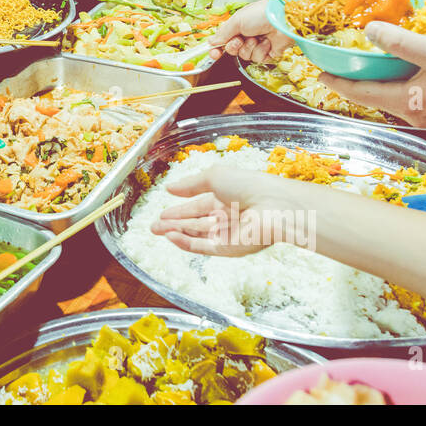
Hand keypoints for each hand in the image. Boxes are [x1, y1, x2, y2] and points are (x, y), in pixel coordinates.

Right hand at [150, 165, 301, 256]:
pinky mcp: (228, 249)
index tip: (163, 212)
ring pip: (195, 235)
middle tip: (153, 225)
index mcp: (225, 198)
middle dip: (173, 223)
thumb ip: (190, 185)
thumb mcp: (214, 177)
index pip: (198, 206)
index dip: (180, 209)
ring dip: (175, 232)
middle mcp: (225, 217)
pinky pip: (202, 246)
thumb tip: (170, 188)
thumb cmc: (248, 185)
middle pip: (194, 222)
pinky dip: (185, 242)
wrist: (273, 206)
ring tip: (156, 229)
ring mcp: (226, 234)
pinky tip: (171, 236)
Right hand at [207, 0, 290, 63]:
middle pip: (233, 50)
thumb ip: (223, 33)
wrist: (283, 18)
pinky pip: (258, 59)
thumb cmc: (260, 14)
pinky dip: (262, 51)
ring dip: (250, 47)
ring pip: (245, 56)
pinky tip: (268, 42)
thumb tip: (211, 42)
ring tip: (258, 38)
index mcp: (238, 26)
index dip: (217, 48)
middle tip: (240, 39)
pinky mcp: (269, 52)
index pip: (223, 40)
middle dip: (235, 46)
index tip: (214, 54)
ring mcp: (258, 44)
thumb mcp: (237, 20)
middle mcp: (247, 35)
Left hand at [318, 22, 425, 128]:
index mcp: (409, 104)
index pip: (363, 94)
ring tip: (368, 69)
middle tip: (340, 70)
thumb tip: (369, 31)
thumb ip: (401, 43)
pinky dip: (401, 85)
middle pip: (377, 99)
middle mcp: (416, 116)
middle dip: (357, 84)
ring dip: (380, 85)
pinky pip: (413, 99)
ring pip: (395, 99)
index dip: (340, 83)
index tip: (321, 76)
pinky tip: (404, 73)